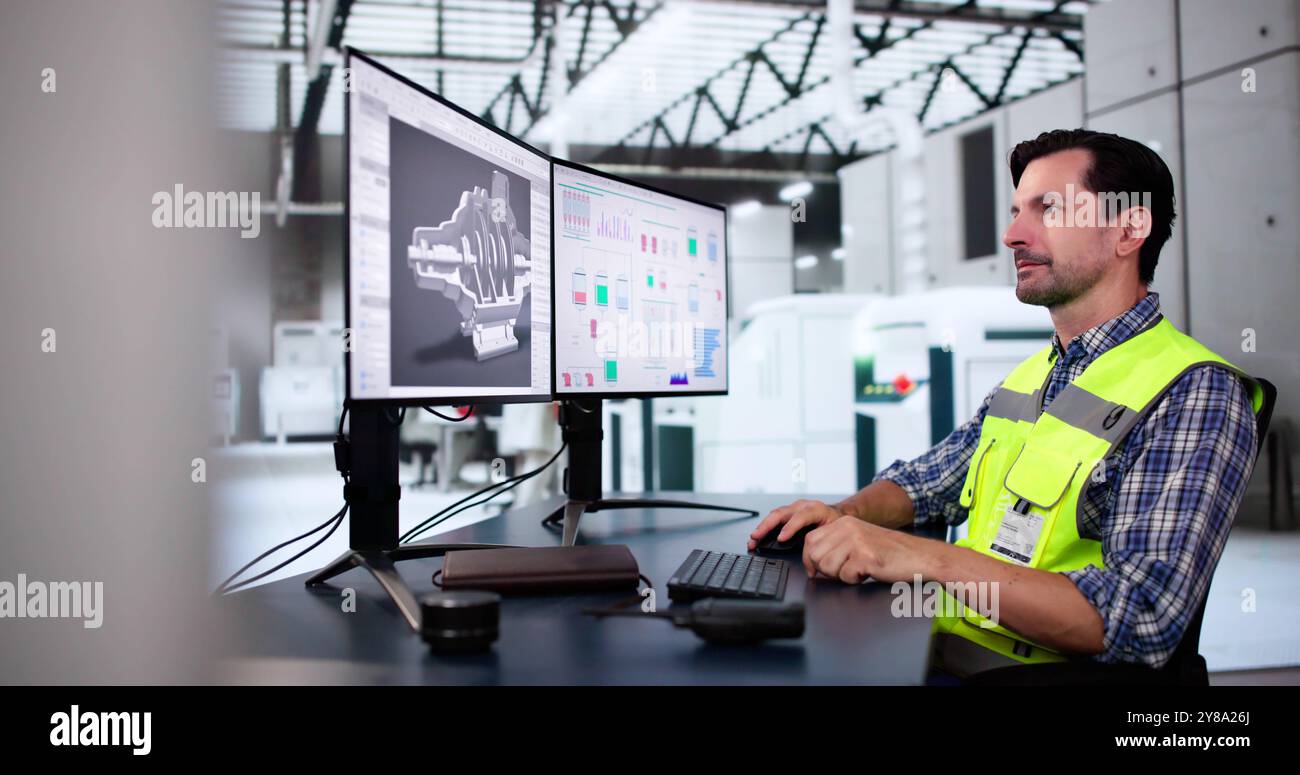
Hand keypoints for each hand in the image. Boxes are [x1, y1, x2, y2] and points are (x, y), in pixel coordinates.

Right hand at [747, 499, 847, 550]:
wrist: (836, 515)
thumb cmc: (834, 524)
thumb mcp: (832, 531)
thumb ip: (819, 539)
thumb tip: (809, 556)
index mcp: (816, 509)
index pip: (801, 516)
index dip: (790, 527)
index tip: (781, 539)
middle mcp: (802, 506)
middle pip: (781, 513)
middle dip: (767, 526)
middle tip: (757, 537)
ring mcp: (793, 508)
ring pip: (774, 515)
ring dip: (762, 527)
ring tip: (752, 539)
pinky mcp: (788, 513)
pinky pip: (773, 518)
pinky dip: (764, 528)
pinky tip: (756, 537)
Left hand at [802, 518, 934, 584]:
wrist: (920, 556)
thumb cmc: (891, 552)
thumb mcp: (859, 539)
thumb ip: (836, 543)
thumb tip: (812, 561)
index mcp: (844, 522)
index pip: (810, 540)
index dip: (809, 559)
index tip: (814, 571)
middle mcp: (848, 528)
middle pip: (816, 555)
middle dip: (825, 570)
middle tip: (845, 570)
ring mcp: (857, 541)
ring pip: (827, 567)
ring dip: (841, 575)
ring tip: (859, 570)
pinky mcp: (865, 556)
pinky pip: (845, 576)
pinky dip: (855, 580)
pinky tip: (868, 572)